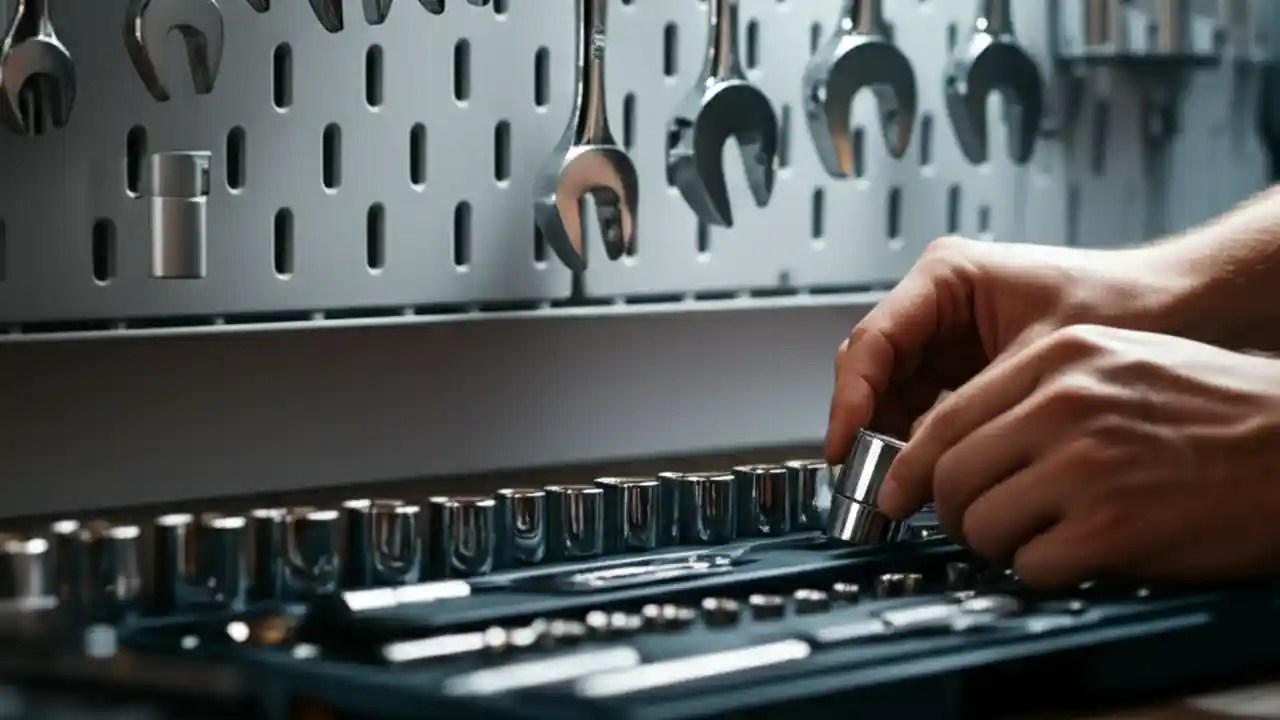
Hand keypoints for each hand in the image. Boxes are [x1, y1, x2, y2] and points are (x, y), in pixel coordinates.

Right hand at [825, 237, 1198, 466]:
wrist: (1180, 305)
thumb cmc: (1123, 304)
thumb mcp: (1040, 358)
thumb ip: (973, 408)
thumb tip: (917, 462)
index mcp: (947, 276)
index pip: (874, 339)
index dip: (850, 397)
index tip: (844, 444)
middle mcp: (939, 301)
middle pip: (873, 367)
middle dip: (866, 424)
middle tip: (866, 477)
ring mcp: (949, 333)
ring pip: (892, 391)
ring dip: (890, 436)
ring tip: (898, 483)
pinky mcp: (964, 364)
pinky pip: (923, 404)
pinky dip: (921, 438)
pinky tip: (931, 470)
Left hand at [879, 324, 1279, 588]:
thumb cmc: (1215, 408)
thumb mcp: (1117, 365)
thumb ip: (1035, 393)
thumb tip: (959, 437)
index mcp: (1061, 361)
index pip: (948, 418)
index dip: (915, 466)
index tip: (902, 492)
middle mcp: (1065, 405)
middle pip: (951, 475)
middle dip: (952, 512)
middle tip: (974, 524)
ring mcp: (1086, 465)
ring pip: (980, 524)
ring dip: (994, 544)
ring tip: (1032, 539)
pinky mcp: (1112, 526)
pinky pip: (1029, 564)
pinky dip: (1039, 570)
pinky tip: (1071, 556)